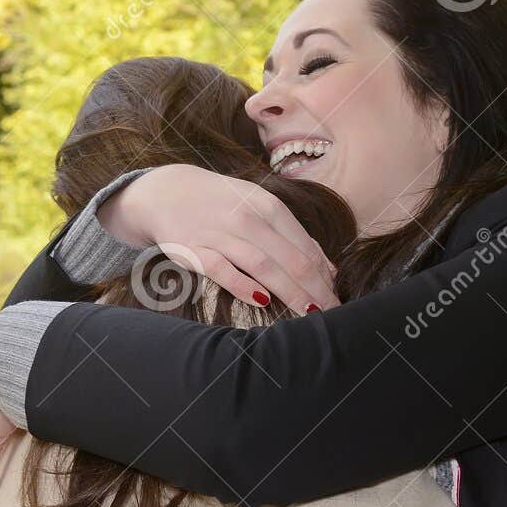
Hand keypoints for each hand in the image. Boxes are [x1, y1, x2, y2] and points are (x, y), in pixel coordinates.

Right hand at [99, 163, 339, 312]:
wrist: (168, 192)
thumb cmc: (224, 205)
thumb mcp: (260, 210)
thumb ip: (292, 238)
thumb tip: (327, 269)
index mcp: (269, 207)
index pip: (305, 246)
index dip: (324, 276)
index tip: (338, 299)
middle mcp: (247, 217)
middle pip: (290, 258)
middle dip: (315, 288)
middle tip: (332, 314)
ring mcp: (220, 233)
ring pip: (262, 264)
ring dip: (289, 290)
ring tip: (309, 312)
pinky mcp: (194, 249)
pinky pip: (221, 268)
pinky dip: (242, 284)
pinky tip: (262, 300)